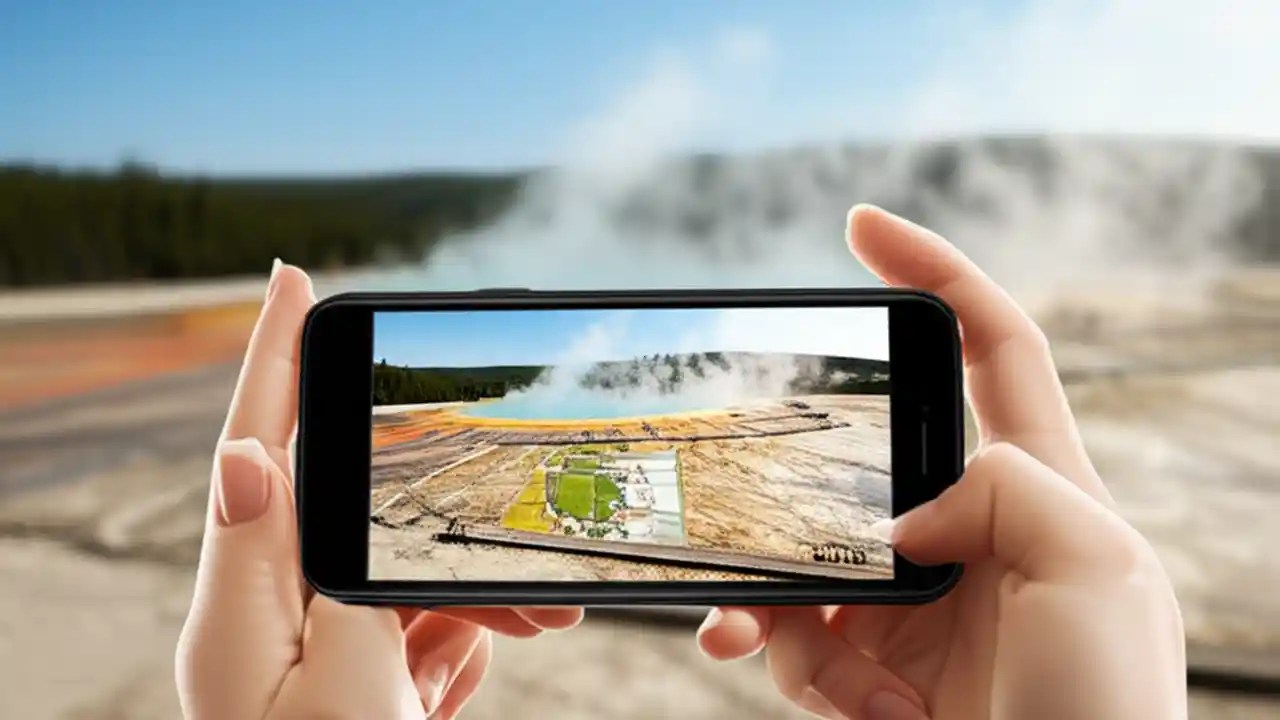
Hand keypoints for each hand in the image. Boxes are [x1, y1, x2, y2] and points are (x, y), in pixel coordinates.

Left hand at [175, 261, 582, 718]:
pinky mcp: (358, 673)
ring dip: (478, 589)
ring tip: (539, 615)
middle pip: (360, 505)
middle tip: (521, 514)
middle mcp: (275, 615)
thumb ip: (306, 571)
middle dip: (450, 507)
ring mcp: (319, 645)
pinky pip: (416, 621)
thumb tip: (245, 457)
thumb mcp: (334, 692)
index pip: (255, 450)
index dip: (272, 357)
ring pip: (405, 566)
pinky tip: (472, 662)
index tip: (291, 278)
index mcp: (246, 609)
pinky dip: (459, 635)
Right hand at [696, 206, 1185, 719]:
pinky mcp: (873, 669)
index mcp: (1044, 492)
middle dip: (797, 471)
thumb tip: (902, 516)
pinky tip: (775, 665)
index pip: (995, 350)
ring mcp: (917, 603)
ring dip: (776, 585)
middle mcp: (973, 538)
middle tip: (739, 482)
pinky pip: (794, 631)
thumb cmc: (1110, 718)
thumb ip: (1009, 492)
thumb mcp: (1099, 575)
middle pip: (866, 456)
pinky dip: (772, 646)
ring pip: (811, 549)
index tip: (862, 226)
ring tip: (782, 637)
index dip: (936, 275)